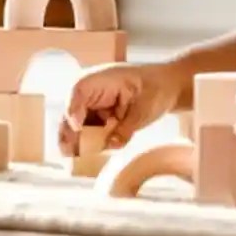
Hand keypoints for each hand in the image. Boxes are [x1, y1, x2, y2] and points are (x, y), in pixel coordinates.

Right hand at [58, 61, 182, 156]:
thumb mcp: (144, 108)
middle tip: (68, 152)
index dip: (72, 108)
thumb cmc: (156, 89)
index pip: (79, 89)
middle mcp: (92, 90)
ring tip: (74, 158)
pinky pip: (87, 132)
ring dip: (76, 140)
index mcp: (102, 78)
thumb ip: (126, 127)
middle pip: (71, 110)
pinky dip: (88, 143)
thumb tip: (111, 144)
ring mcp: (93, 104)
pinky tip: (90, 155)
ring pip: (75, 124)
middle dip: (68, 132)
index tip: (76, 127)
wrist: (167, 87)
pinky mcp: (98, 117)